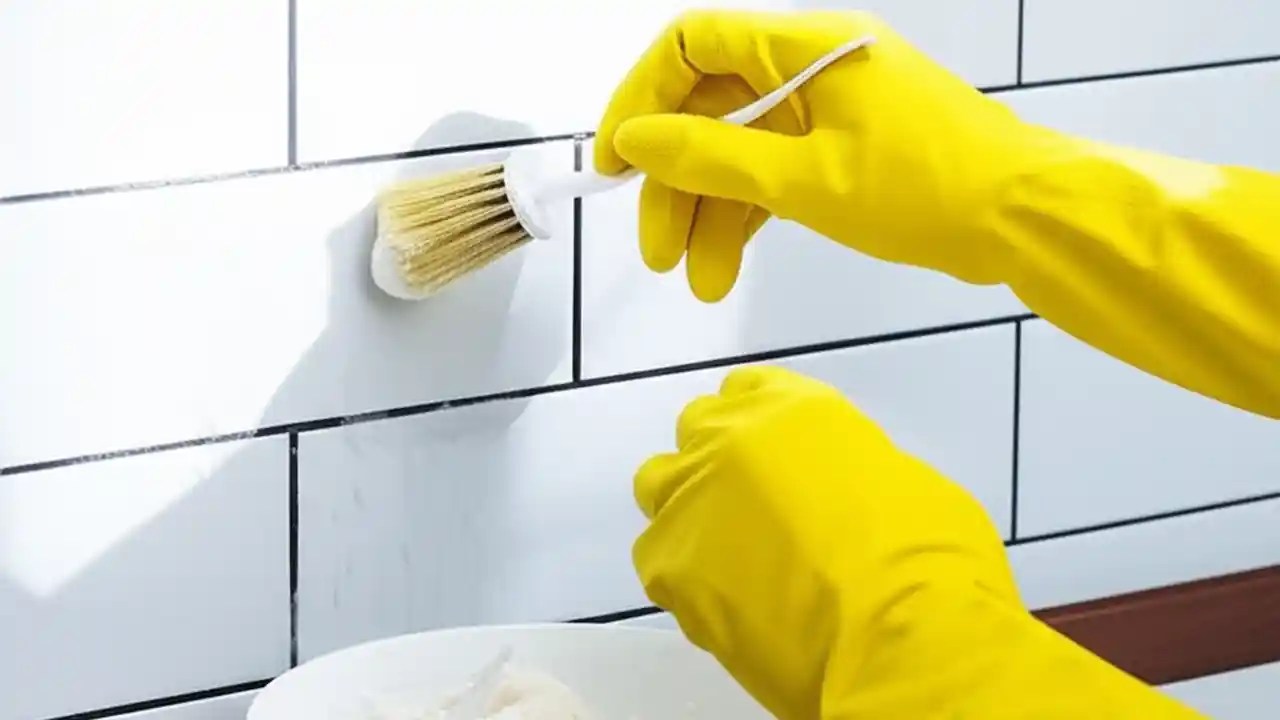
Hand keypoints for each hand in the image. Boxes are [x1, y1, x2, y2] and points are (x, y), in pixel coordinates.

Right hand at [594, 10, 1070, 301]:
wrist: (1024, 218)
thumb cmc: (926, 189)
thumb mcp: (805, 179)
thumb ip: (711, 156)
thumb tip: (634, 140)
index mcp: (804, 46)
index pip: (690, 46)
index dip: (639, 100)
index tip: (612, 166)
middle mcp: (811, 65)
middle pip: (709, 109)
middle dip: (675, 183)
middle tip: (655, 251)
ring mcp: (828, 109)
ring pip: (739, 151)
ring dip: (710, 215)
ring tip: (697, 281)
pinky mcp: (844, 149)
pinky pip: (774, 172)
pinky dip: (749, 217)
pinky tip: (726, 269)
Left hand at [632, 366, 1020, 717]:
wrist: (894, 624)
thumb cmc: (925, 551)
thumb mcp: (902, 482)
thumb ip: (849, 473)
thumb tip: (840, 498)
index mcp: (794, 408)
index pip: (748, 391)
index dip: (758, 427)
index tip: (772, 458)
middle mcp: (729, 437)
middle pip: (699, 430)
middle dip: (719, 461)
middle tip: (752, 509)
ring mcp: (689, 497)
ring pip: (660, 485)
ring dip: (689, 508)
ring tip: (730, 555)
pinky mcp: (667, 564)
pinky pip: (658, 559)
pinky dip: (685, 575)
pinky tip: (726, 601)